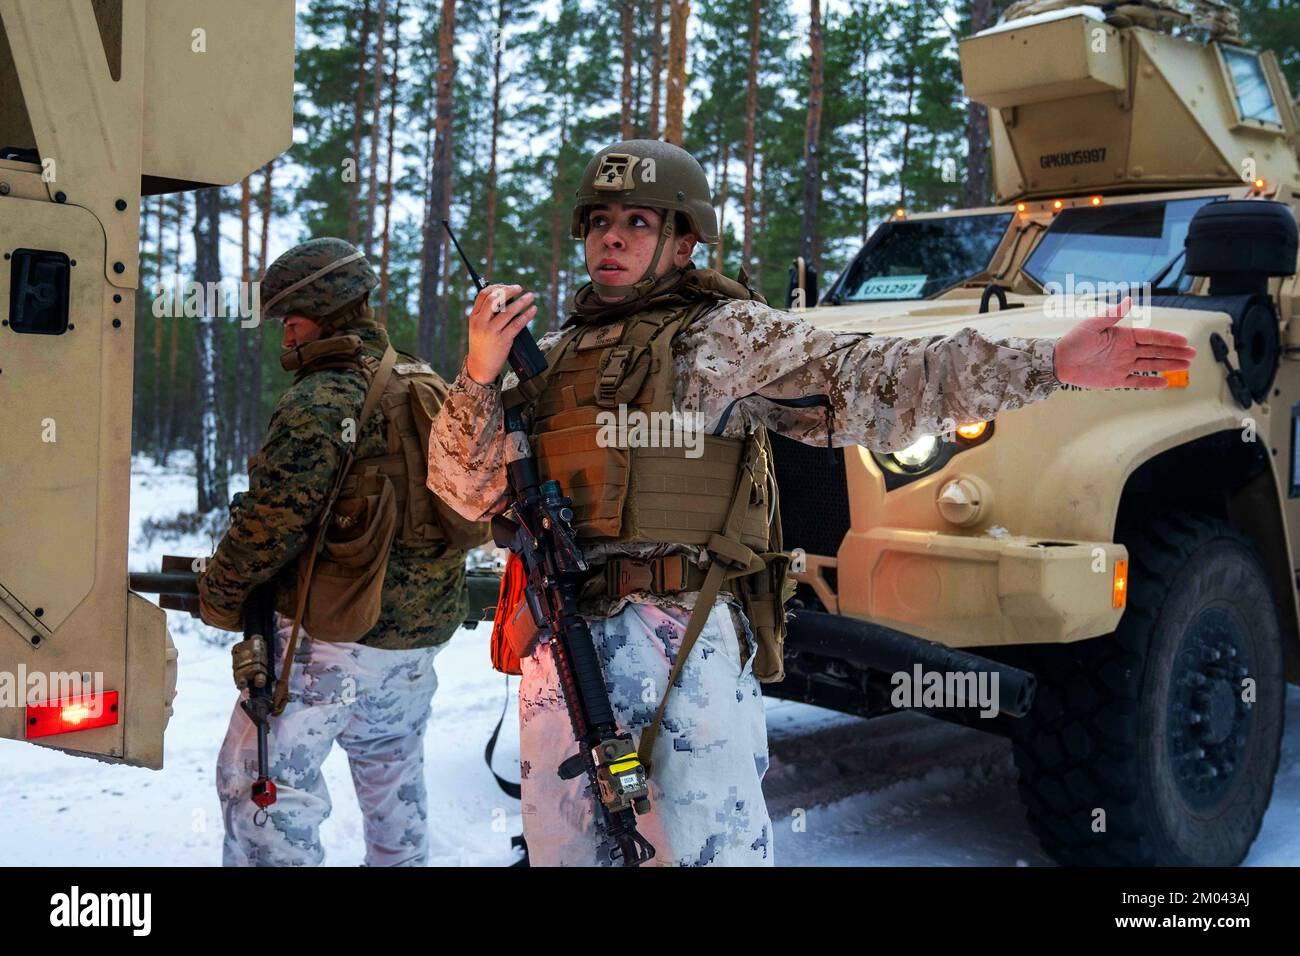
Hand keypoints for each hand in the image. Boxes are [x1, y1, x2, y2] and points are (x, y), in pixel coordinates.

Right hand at [465, 284, 536, 384]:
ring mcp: (492, 331)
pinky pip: (517, 324)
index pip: (483, 295)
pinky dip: (527, 315)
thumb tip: (506, 298)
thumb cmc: (482, 345)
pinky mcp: (503, 340)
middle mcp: (481, 322)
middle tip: (519, 288)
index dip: (496, 287)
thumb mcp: (478, 328)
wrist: (480, 367)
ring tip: (531, 296)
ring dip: (522, 301)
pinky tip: (533, 310)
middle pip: (495, 299)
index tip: (507, 286)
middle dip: (509, 290)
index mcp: (474, 317)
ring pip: (508, 311)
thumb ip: (487, 314)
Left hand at [1054, 296, 1195, 388]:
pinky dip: (1150, 382)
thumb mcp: (1093, 324)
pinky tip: (1165, 381)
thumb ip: (1112, 315)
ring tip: (1186, 365)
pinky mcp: (1115, 379)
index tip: (1184, 341)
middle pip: (1156, 351)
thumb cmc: (1074, 340)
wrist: (1059, 362)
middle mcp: (1126, 350)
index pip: (1151, 337)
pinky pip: (1136, 381)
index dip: (1168, 339)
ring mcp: (1122, 365)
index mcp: (1123, 336)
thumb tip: (1129, 299)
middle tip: (1193, 354)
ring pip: (1150, 365)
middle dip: (1175, 352)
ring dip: (1168, 365)